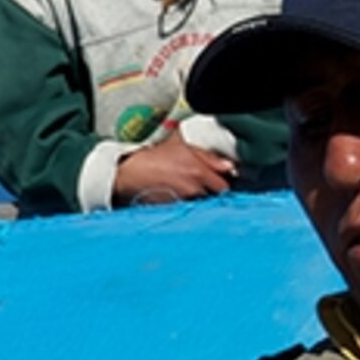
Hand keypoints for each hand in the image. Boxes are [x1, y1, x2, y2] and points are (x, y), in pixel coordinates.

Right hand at [115, 136, 235, 204]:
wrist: (129, 174)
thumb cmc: (154, 158)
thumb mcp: (183, 148)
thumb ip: (209, 158)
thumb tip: (229, 167)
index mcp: (198, 171)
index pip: (224, 187)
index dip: (220, 184)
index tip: (216, 183)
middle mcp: (193, 189)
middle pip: (213, 198)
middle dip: (210, 193)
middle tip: (199, 186)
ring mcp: (183, 202)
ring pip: (201, 205)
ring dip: (198, 200)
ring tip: (184, 190)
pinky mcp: (173, 211)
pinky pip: (187, 211)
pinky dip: (186, 206)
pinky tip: (176, 198)